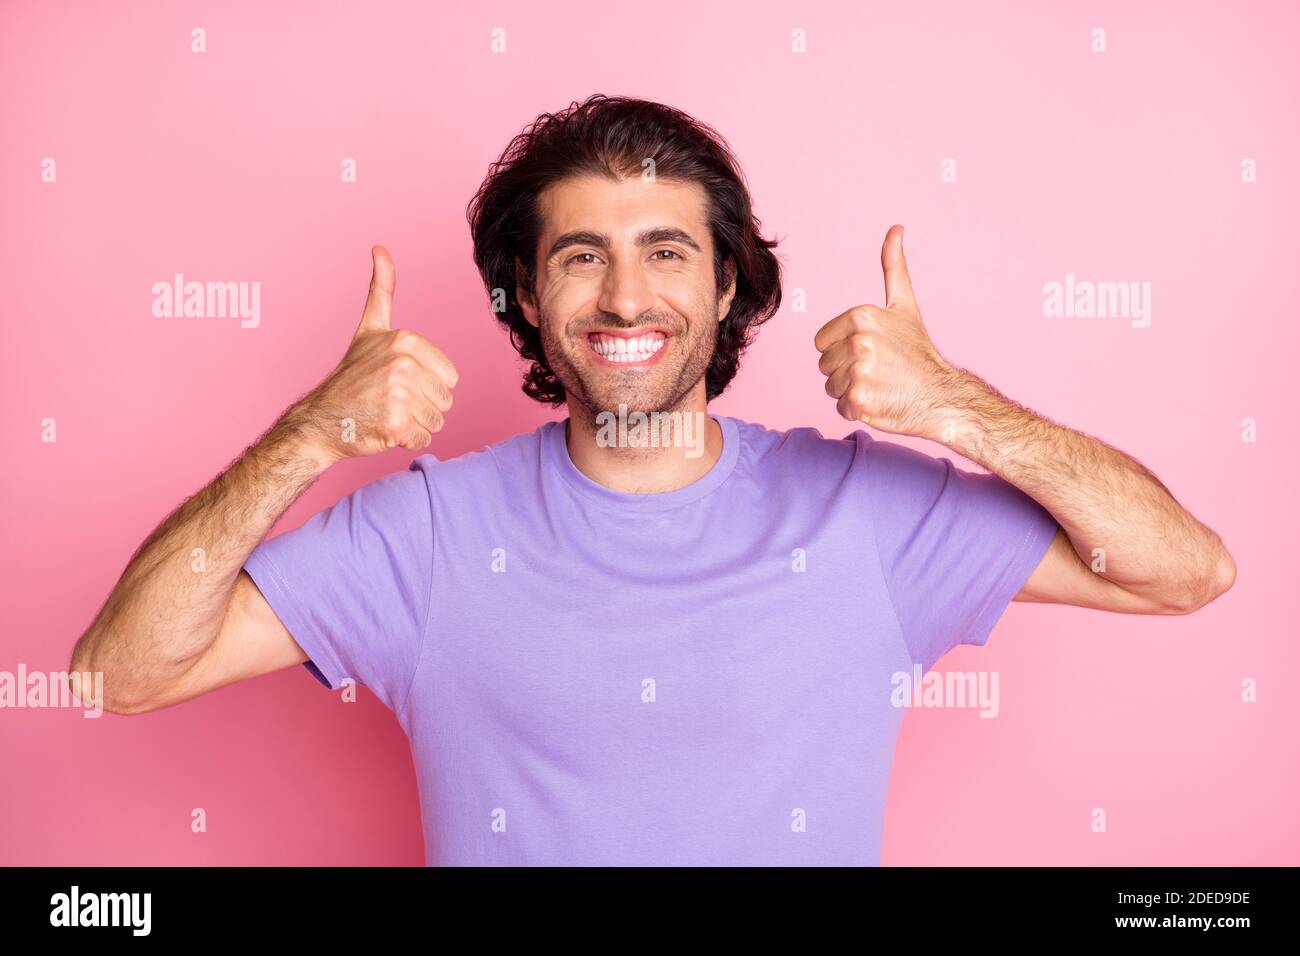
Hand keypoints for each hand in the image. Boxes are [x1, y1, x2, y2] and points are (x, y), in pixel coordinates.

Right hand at [290, 246, 457, 463]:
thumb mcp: (371, 328)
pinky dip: (408, 440)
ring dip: (416, 423)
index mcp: (406, 340)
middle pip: (446, 399)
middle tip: (390, 399)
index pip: (450, 377)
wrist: (321, 419)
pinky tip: (385, 429)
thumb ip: (382, 290)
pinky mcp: (395, 425)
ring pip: (437, 420)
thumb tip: (380, 249)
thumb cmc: (351, 375)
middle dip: (423, 405)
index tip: (398, 380)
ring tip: (387, 412)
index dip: (428, 384)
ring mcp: (399, 395)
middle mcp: (403, 364)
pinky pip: (424, 438)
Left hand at [814, 225, 956, 438]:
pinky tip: (880, 401)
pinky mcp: (858, 400)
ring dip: (851, 391)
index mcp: (861, 316)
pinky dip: (857, 409)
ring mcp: (858, 372)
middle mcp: (858, 342)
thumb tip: (895, 228)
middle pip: (825, 365)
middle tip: (879, 371)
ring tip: (880, 385)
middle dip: (846, 371)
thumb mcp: (904, 305)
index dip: (843, 349)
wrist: (942, 394)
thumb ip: (893, 267)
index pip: (822, 342)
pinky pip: (841, 407)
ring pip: (830, 387)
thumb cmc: (919, 351)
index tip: (872, 351)